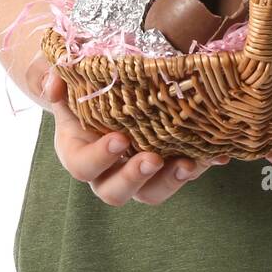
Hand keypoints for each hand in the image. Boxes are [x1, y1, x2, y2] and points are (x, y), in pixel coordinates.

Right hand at [40, 67, 229, 204]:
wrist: (104, 97)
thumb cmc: (82, 92)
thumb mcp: (66, 84)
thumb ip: (56, 81)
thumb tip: (54, 79)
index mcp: (78, 152)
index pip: (82, 166)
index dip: (100, 157)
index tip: (119, 139)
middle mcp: (107, 172)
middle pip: (115, 192)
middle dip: (135, 178)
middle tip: (153, 159)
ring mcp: (137, 174)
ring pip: (151, 193)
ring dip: (171, 181)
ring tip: (190, 164)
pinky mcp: (164, 169)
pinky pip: (180, 175)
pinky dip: (200, 166)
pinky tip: (216, 155)